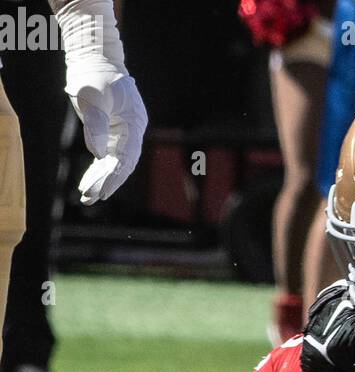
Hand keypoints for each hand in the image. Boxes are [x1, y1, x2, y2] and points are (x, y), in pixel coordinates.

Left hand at [56, 0, 147, 203]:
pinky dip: (101, 168)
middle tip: (91, 198)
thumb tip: (98, 154)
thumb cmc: (94, 75)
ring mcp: (125, 133)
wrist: (95, 58)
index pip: (125, 158)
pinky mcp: (115, 132)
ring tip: (88, 196)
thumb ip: (96, 125)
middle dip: (107, 182)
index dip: (113, 177)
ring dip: (103, 179)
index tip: (100, 191)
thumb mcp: (92, 98)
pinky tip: (91, 180)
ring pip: (117, 162)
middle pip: (123, 164)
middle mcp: (133, 132)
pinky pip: (110, 155)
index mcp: (134, 124)